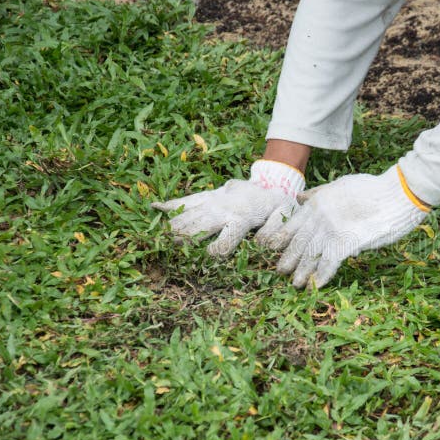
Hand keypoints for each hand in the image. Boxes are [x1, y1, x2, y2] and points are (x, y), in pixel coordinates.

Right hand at [152, 160, 304, 256]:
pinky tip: (154, 207)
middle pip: (202, 223)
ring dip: (175, 223)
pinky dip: (172, 204)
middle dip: (187, 234)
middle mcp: (224, 209)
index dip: (219, 247)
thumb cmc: (277, 206)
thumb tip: (263, 243)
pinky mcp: (208, 196)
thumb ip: (277, 228)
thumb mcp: (284, 215)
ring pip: (191, 212)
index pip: (228, 236)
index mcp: (242, 217)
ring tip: (160, 234)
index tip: (211, 255)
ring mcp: (214, 201)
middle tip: (171, 245)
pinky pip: (189, 200)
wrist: (268, 183)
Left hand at [256, 165, 429, 287]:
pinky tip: (316, 286)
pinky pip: (330, 262)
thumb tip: (300, 198)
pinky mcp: (347, 241)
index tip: (272, 249)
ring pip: (311, 254)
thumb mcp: (341, 185)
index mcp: (318, 202)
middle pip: (298, 241)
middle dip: (288, 259)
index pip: (292, 223)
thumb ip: (319, 193)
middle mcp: (320, 216)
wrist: (397, 193)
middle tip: (279, 272)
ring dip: (302, 272)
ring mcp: (332, 229)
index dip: (281, 238)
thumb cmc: (373, 189)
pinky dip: (322, 276)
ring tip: (296, 284)